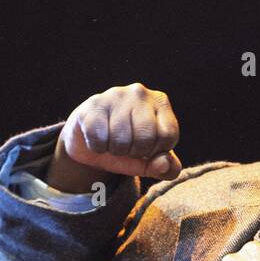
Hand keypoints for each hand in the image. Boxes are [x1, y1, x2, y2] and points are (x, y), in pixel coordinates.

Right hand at [45, 82, 182, 191]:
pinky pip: (99, 138)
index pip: (168, 135)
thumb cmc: (128, 148)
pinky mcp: (94, 104)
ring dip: (116, 151)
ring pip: (121, 139)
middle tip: (128, 148)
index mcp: (160, 102)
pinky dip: (98, 148)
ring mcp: (115, 94)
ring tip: (114, 143)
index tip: (147, 149)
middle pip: (146, 137)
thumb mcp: (151, 161)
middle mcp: (139, 93)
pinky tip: (99, 139)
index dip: (156, 151)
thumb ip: (167, 167)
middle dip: (136, 152)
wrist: (91, 141)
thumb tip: (165, 164)